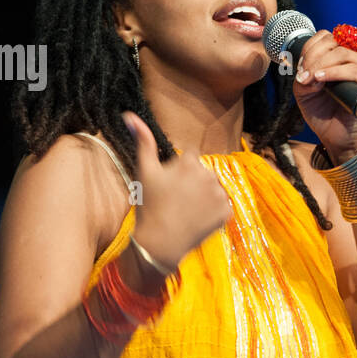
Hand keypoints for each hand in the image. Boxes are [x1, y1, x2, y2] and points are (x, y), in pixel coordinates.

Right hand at [121, 111, 231, 268]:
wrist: (160, 243)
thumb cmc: (149, 205)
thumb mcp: (145, 171)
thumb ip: (143, 141)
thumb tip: (130, 115)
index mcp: (190, 162)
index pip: (191, 157)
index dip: (180, 170)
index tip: (170, 184)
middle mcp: (209, 175)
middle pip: (203, 172)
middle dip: (193, 182)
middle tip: (176, 199)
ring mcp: (220, 195)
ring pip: (213, 188)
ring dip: (204, 195)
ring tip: (186, 209)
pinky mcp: (227, 212)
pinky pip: (222, 205)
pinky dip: (213, 211)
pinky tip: (197, 218)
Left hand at [288, 30, 356, 162]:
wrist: (336, 136)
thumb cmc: (323, 111)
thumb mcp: (304, 88)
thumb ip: (304, 73)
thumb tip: (312, 68)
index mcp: (343, 55)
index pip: (326, 37)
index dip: (310, 48)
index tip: (300, 67)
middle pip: (334, 42)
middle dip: (313, 58)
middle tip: (303, 75)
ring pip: (342, 53)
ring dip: (322, 65)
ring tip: (311, 79)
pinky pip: (354, 70)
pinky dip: (334, 73)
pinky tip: (321, 80)